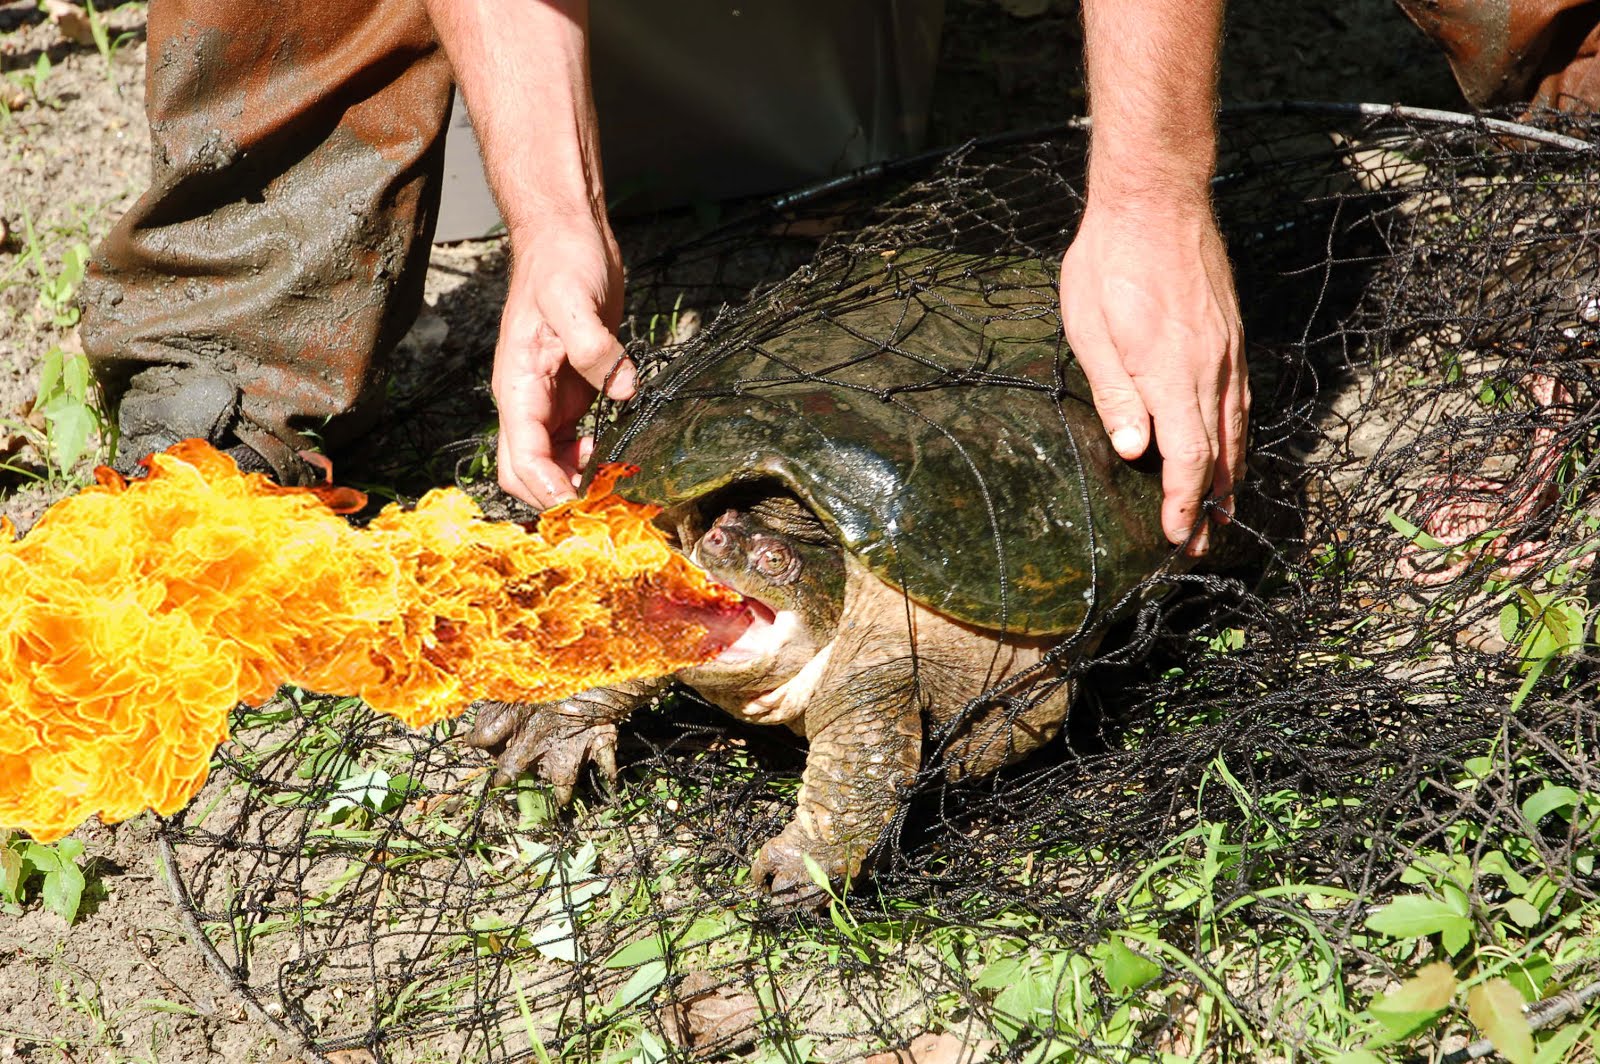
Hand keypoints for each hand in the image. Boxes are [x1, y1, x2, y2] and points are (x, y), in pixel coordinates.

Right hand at [492, 217, 636, 508]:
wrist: (566, 236)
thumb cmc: (561, 261)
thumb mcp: (574, 297)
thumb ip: (594, 345)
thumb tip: (621, 389)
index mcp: (518, 383)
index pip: (521, 455)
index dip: (547, 487)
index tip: (579, 505)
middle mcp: (527, 399)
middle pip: (524, 471)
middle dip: (556, 494)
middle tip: (601, 502)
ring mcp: (548, 399)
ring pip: (549, 463)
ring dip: (576, 480)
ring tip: (613, 476)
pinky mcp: (572, 393)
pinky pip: (572, 442)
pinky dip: (590, 457)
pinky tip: (615, 451)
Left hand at [1060, 198, 1246, 554]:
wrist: (1157, 199)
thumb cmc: (1110, 261)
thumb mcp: (1089, 329)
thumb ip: (1113, 392)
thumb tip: (1132, 451)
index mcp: (1171, 374)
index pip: (1189, 459)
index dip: (1185, 504)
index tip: (1178, 538)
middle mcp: (1210, 369)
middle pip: (1219, 455)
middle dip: (1209, 507)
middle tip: (1199, 546)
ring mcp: (1227, 352)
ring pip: (1236, 430)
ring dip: (1228, 478)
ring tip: (1219, 513)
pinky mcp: (1231, 336)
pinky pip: (1240, 401)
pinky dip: (1236, 437)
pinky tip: (1229, 450)